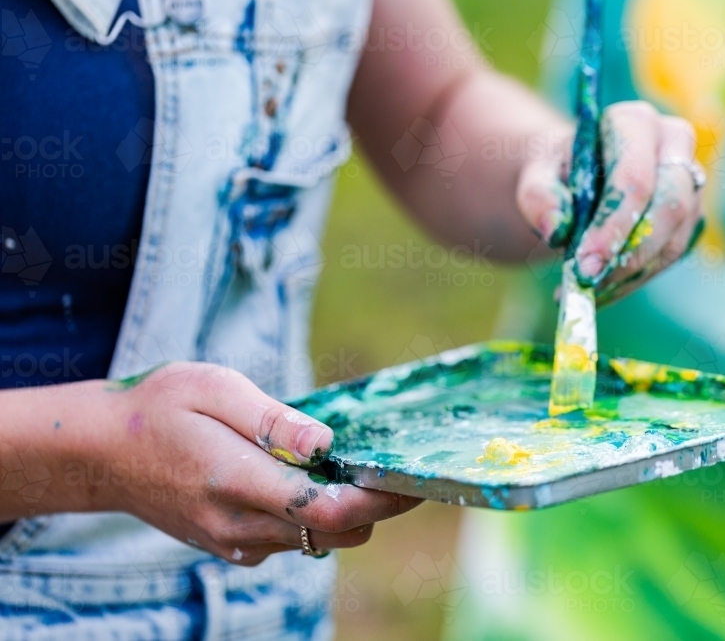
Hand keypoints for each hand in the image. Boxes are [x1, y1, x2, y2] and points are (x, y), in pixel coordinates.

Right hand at [91, 362, 420, 564]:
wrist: (102, 454)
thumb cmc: (159, 408)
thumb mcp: (214, 388)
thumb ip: (274, 419)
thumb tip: (326, 442)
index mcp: (237, 482)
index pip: (327, 511)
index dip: (380, 498)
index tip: (412, 477)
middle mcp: (239, 526)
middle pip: (334, 533)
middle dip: (376, 506)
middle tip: (398, 467)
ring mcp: (234, 543)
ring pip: (318, 542)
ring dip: (348, 512)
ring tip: (361, 467)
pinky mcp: (232, 546)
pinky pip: (293, 542)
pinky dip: (318, 518)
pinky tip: (317, 481)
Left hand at [516, 101, 703, 305]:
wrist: (577, 179)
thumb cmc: (558, 172)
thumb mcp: (536, 177)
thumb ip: (538, 198)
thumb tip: (555, 230)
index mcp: (635, 123)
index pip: (635, 179)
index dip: (612, 227)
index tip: (584, 266)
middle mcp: (674, 146)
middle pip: (670, 208)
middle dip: (630, 255)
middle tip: (589, 284)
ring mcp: (689, 183)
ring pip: (674, 239)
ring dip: (630, 274)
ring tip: (586, 292)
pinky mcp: (690, 217)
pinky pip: (669, 257)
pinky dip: (634, 280)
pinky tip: (602, 291)